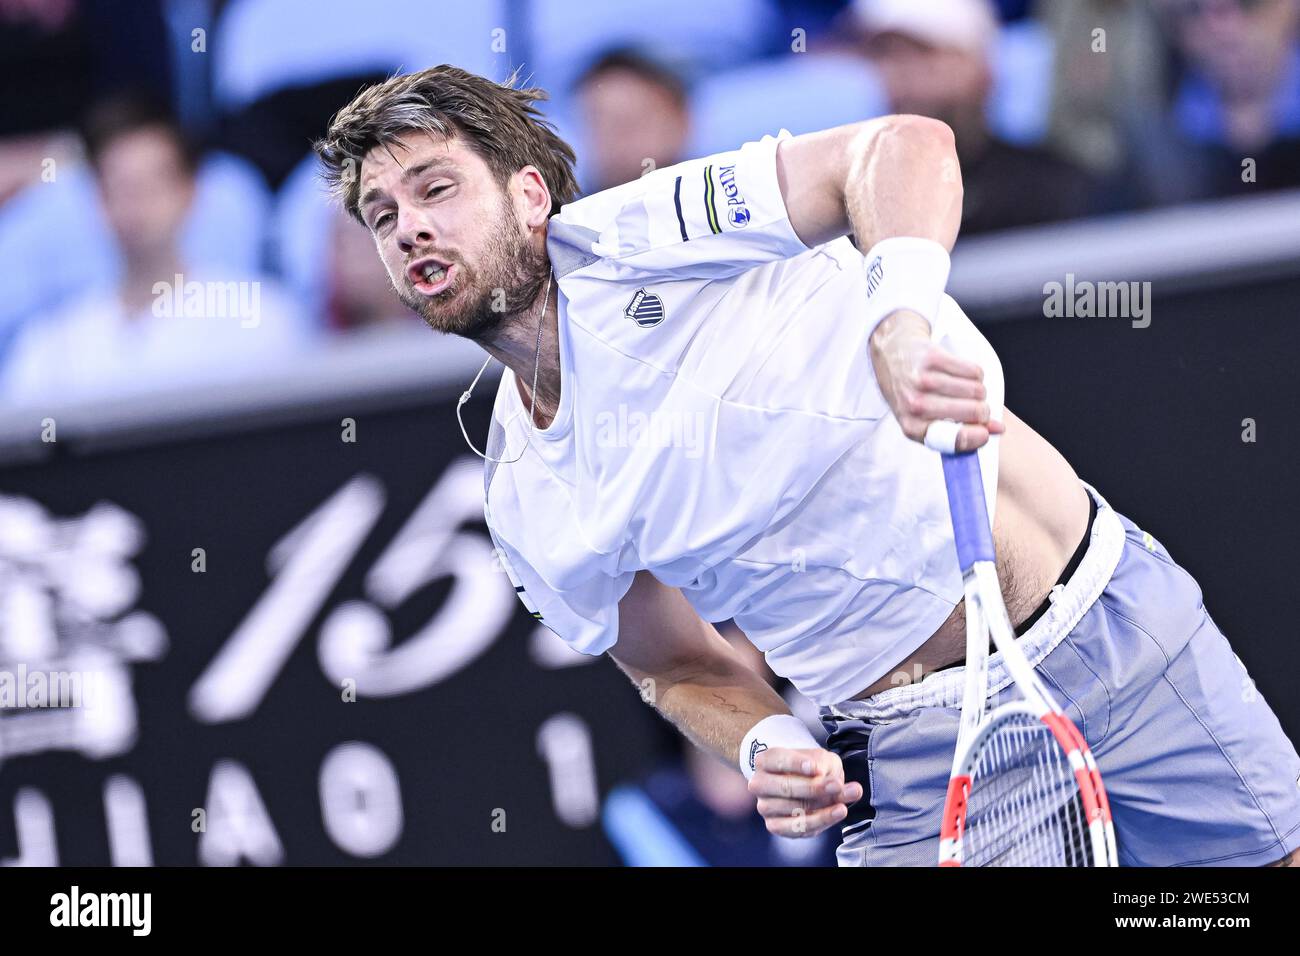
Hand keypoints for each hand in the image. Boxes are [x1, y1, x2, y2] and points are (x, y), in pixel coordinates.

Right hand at [748, 747, 863, 837]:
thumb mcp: (821, 760)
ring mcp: (764, 806)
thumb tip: (837, 784)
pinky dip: (820, 821)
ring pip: (794, 809)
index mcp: (765, 760)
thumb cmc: (811, 768)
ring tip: (843, 804)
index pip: (779, 760)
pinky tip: (836, 813)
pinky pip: (797, 828)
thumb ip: (827, 768)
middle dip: (814, 788)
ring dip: (823, 807)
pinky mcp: (774, 825)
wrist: (806, 785)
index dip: (798, 764)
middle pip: (786, 787)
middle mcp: (759, 783)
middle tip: (837, 786)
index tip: (817, 769)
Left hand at [869, 309, 1004, 451]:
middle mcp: (916, 405)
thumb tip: (996, 429)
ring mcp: (924, 380)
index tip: (986, 433)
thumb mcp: (923, 420)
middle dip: (983, 412)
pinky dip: (975, 375)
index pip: (954, 439)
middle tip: (976, 408)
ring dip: (978, 392)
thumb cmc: (911, 393)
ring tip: (964, 391)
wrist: (892, 355)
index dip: (977, 437)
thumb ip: (956, 431)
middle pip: (975, 412)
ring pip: (977, 390)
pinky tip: (961, 375)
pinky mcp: (933, 358)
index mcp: (913, 427)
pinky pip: (974, 371)